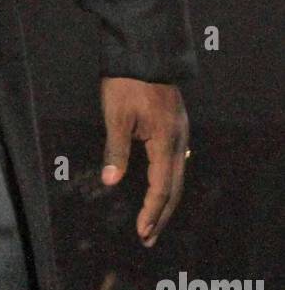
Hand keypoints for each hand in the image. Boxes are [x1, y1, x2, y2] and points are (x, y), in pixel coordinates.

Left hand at [100, 77, 188, 246]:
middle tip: (147, 238)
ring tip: (153, 220)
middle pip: (174, 187)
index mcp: (166, 142)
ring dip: (165, 200)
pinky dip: (168, 182)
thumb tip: (110, 182)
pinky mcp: (176, 125)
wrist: (144, 51)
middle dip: (161, 215)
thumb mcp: (116, 116)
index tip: (141, 233)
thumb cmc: (126, 82)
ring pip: (177, 175)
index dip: (151, 212)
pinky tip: (160, 186)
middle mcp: (179, 141)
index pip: (161, 188)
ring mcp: (180, 133)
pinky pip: (176, 162)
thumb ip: (115, 150)